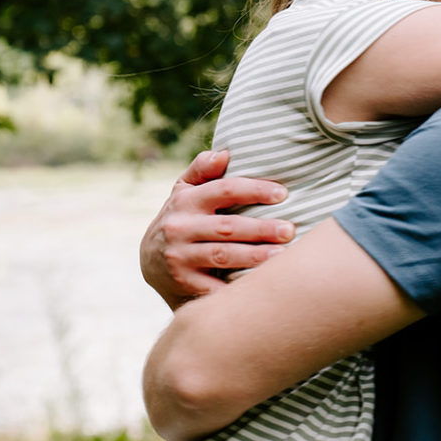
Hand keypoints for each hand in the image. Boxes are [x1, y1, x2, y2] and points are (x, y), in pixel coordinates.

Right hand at [140, 150, 296, 310]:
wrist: (150, 262)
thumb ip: (202, 168)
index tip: (283, 194)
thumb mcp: (184, 190)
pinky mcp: (184, 283)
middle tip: (290, 230)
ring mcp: (180, 257)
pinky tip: (262, 284)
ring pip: (222, 256)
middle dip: (261, 228)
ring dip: (254, 257)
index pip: (224, 190)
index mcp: (186, 200)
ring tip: (283, 256)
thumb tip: (226, 152)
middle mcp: (180, 228)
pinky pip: (214, 287)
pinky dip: (237, 287)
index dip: (254, 190)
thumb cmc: (182, 218)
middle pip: (227, 227)